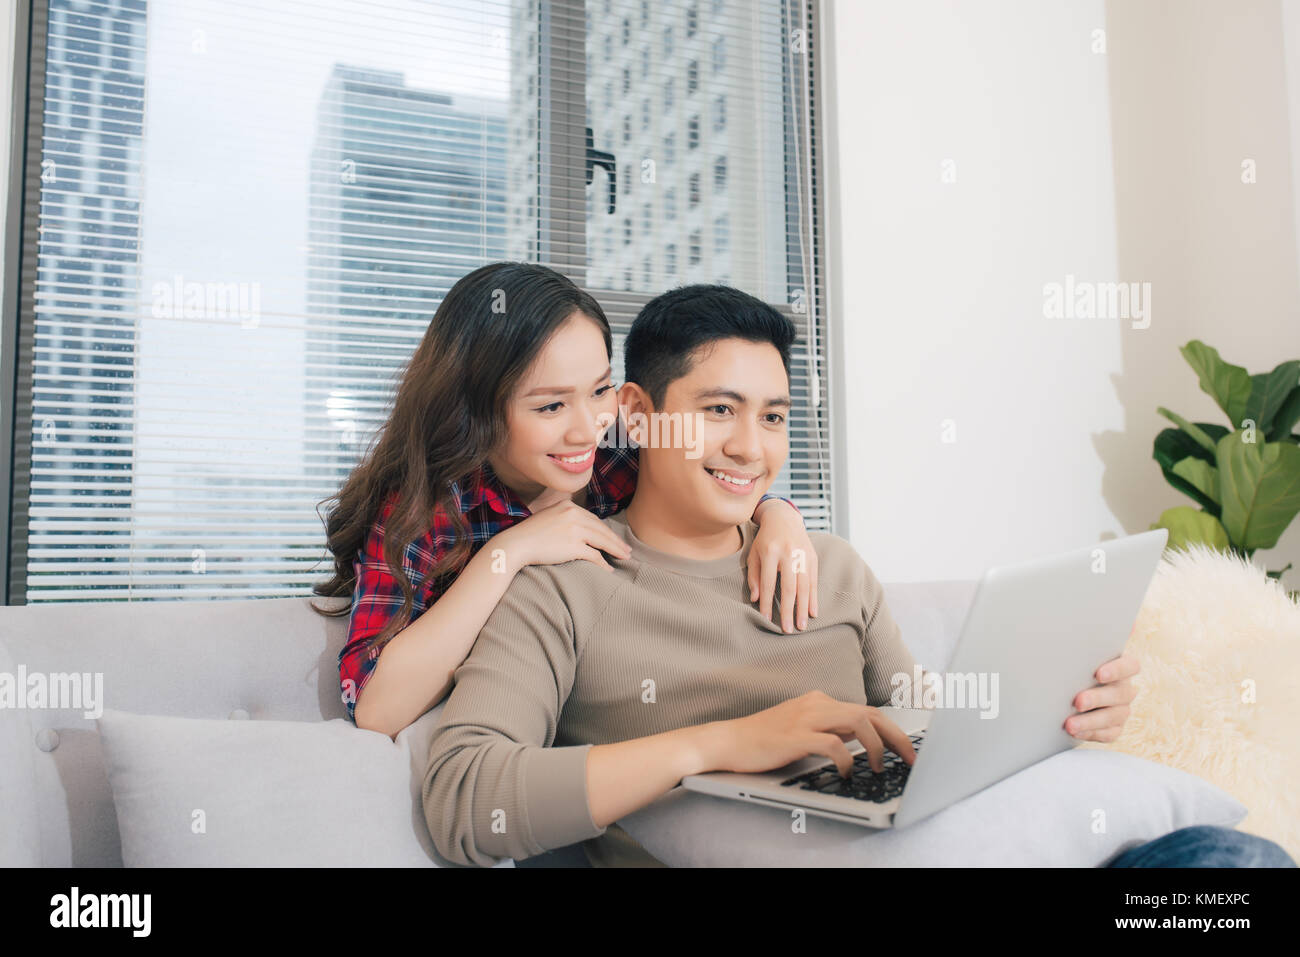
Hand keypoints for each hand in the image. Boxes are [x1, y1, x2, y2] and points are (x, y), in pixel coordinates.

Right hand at [493, 499, 631, 572]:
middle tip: (627, 549)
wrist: (516, 544)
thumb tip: (575, 528)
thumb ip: (562, 517)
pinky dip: (603, 563)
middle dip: (615, 540)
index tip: (614, 538)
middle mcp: (573, 514)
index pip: (592, 519)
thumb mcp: (547, 516)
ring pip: (602, 540)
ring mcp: (574, 529)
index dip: (605, 530)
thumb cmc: (528, 534)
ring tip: (624, 557)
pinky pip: (594, 555)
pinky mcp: (573, 545)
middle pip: (601, 528)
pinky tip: (609, 569)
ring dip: (615, 550)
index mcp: (568, 506)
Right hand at [709, 690, 915, 777]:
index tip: (908, 751)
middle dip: (896, 737)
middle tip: (911, 759)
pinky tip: (846, 772)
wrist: (728, 741)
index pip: (867, 711)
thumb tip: (862, 741)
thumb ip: (830, 729)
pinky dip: (846, 759)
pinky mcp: (795, 736)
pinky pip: (833, 744)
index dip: (893, 731)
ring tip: (877, 768)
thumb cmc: (763, 740)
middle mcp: (817, 704)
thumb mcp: (802, 728)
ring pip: (858, 722)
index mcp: (820, 701)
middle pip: (870, 714)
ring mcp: (806, 718)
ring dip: (876, 747)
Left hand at [748, 499, 819, 633]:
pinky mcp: (813, 557)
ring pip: (804, 586)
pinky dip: (813, 598)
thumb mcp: (754, 554)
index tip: (767, 620)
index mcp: (770, 552)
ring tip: (801, 626)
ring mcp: (803, 555)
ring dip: (803, 608)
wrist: (784, 519)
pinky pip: (814, 581)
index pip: (768, 583)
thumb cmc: (765, 540)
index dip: (768, 603)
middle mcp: (788, 554)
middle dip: (788, 610)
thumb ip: (754, 576)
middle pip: (789, 587)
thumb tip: (756, 599)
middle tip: (787, 630)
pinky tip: (812, 612)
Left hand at [1064, 648, 1139, 742]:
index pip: (1130, 666)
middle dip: (1098, 698)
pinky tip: (1075, 732)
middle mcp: (1124, 688)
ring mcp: (1121, 709)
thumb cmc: (1070, 666)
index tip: (1098, 674)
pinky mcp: (1114, 727)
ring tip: (1070, 724)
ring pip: (1114, 716)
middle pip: (1120, 693)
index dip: (1117, 670)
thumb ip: (1084, 641)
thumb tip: (1116, 626)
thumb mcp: (1076, 654)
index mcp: (1120, 666)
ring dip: (1091, 721)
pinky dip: (1091, 733)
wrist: (1062, 691)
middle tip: (1078, 702)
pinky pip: (1108, 733)